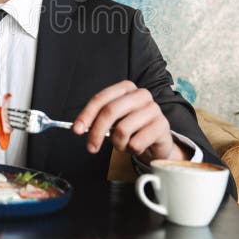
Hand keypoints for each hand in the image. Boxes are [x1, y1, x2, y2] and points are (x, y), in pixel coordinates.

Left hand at [72, 80, 186, 163]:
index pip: (101, 99)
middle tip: (91, 147)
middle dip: (96, 132)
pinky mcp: (162, 125)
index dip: (86, 115)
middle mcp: (141, 94)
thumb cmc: (132, 128)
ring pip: (122, 129)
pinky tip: (137, 146)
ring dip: (118, 143)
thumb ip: (98, 120)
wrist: (156, 141)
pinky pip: (136, 142)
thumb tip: (80, 127)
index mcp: (126, 88)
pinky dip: (131, 149)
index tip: (76, 129)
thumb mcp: (113, 121)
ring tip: (123, 144)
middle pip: (110, 111)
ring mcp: (153, 109)